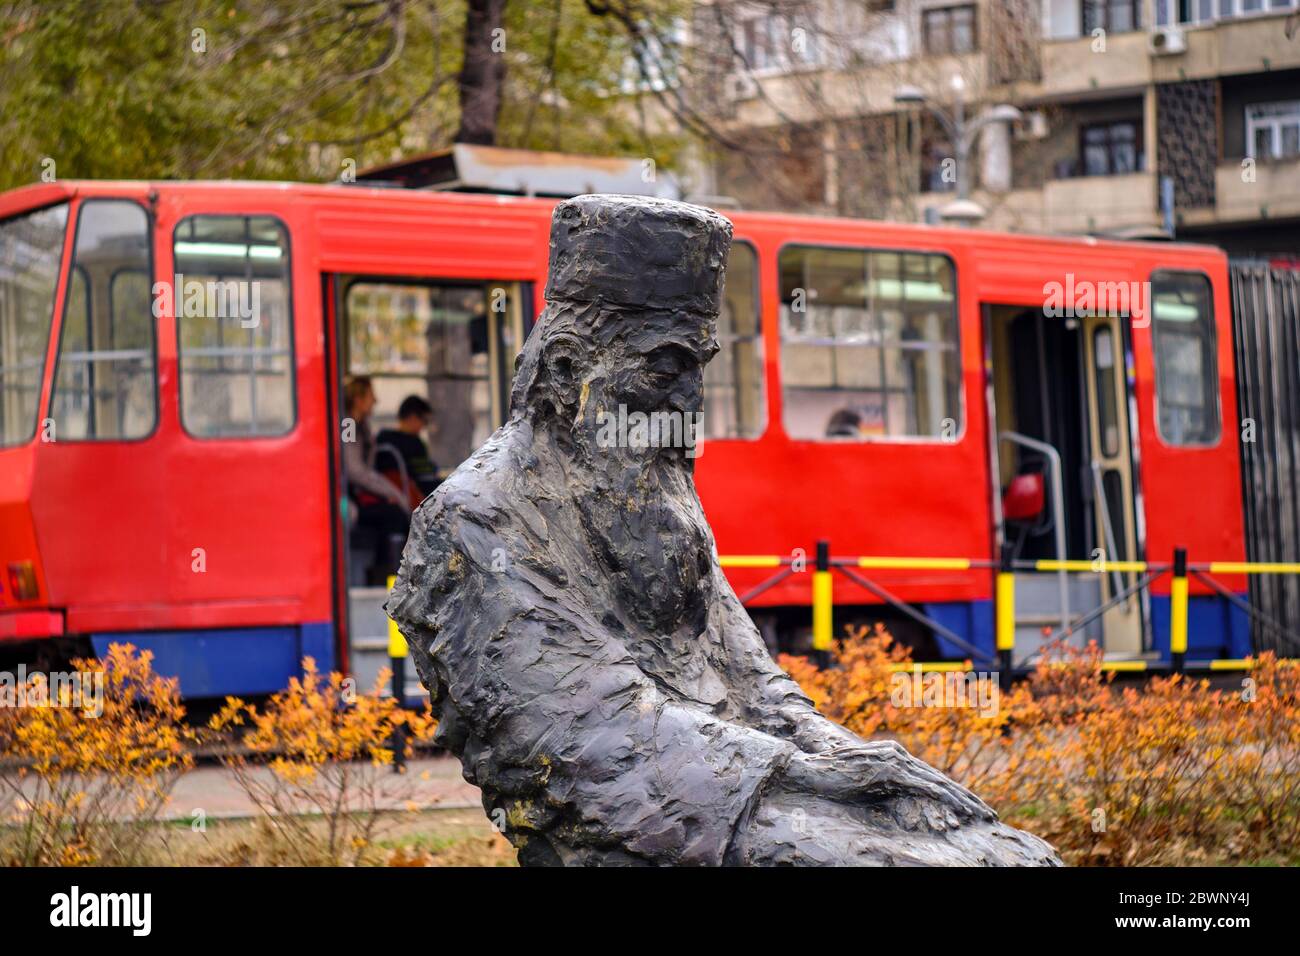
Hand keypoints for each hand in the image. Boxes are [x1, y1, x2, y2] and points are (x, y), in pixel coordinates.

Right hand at [783, 740, 994, 822]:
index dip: (953, 793)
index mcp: (893, 756)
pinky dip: (947, 800)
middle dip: (967, 798)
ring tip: (983, 816)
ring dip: (964, 801)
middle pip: (940, 779)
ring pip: (939, 783)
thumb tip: (898, 800)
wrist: (809, 770)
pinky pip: (926, 788)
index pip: (930, 777)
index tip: (971, 808)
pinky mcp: (892, 772)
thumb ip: (883, 786)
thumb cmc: (830, 779)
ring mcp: (896, 761)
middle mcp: (898, 754)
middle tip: (989, 814)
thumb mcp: (863, 783)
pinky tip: (961, 812)